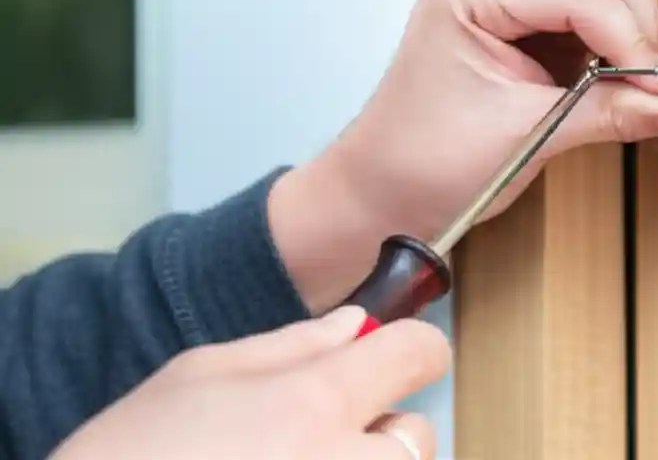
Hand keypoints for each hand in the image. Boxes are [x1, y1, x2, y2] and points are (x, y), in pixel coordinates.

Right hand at [51, 307, 448, 459]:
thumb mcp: (196, 376)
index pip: (415, 355)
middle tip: (311, 439)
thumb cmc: (130, 454)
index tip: (397, 358)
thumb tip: (357, 323)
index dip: (411, 349)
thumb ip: (290, 346)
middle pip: (414, 436)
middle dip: (377, 431)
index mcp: (311, 404)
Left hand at [268, 0, 657, 310]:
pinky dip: (617, 17)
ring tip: (629, 75)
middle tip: (652, 85)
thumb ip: (614, 112)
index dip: (633, 41)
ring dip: (632, 15)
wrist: (386, 184)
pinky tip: (610, 61)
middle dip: (639, 24)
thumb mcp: (530, 135)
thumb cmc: (426, 158)